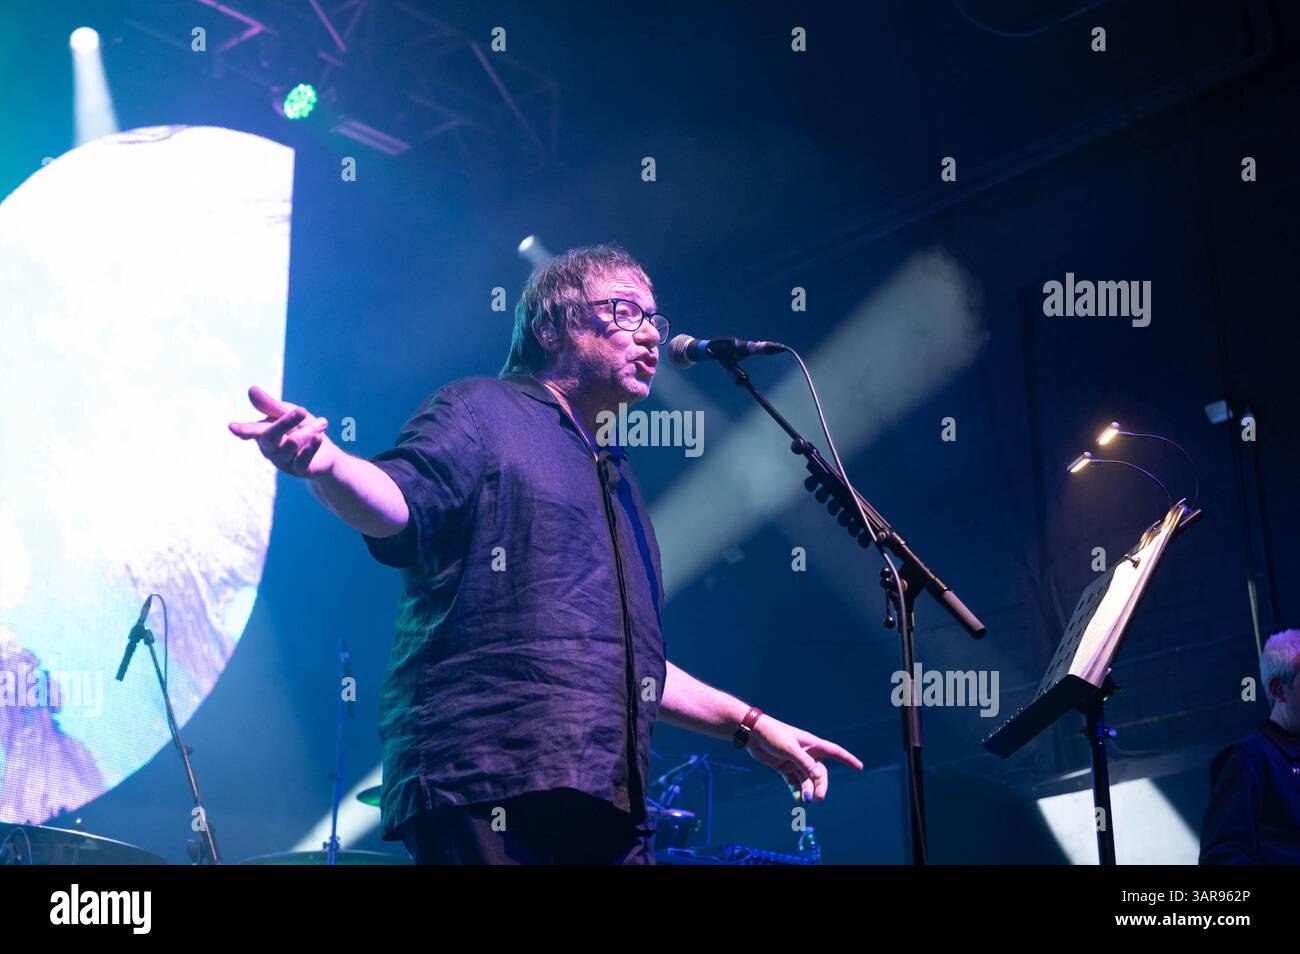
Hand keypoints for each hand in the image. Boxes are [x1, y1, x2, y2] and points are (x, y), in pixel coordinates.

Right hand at [228, 385, 339, 478]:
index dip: (243, 429)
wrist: (325, 453)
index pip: (252, 430)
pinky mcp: (297, 471)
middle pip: (270, 436)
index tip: (231, 427)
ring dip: (309, 430)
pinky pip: (302, 458)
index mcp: (263, 433)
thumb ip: (270, 406)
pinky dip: (313, 446)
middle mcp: (269, 449)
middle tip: (303, 410)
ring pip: (291, 444)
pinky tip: (319, 438)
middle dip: (286, 421)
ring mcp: (282, 462)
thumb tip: (251, 390)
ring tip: (322, 423)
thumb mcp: (287, 413)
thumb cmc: (302, 428)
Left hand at [744, 714, 863, 802]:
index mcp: (812, 744)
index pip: (834, 752)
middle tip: (819, 798)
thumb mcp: (790, 749)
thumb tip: (818, 775)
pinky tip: (798, 799)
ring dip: (807, 790)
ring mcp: (796, 761)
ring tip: (805, 801)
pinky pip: (794, 782)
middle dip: (821, 785)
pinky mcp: (784, 767)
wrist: (753, 733)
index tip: (859, 767)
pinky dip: (796, 791)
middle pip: (820, 773)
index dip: (847, 759)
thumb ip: (804, 762)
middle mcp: (807, 754)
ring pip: (807, 780)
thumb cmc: (774, 735)